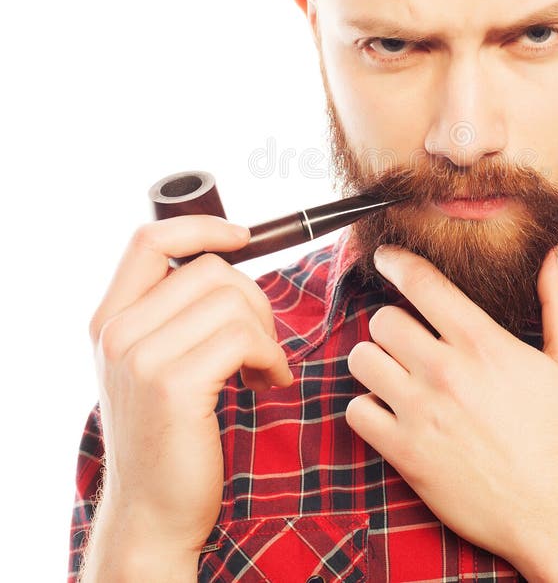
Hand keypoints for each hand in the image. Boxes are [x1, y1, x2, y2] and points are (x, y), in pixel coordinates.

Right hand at [88, 215, 293, 557]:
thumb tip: (232, 256)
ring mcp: (140, 358)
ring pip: (233, 299)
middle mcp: (117, 333)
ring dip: (266, 331)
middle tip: (261, 341)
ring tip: (262, 366)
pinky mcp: (173, 385)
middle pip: (211, 269)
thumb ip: (173, 312)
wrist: (153, 509)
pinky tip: (267, 381)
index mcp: (110, 319)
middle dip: (255, 298)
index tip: (244, 237)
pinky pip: (245, 337)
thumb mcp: (154, 362)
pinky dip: (271, 355)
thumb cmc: (170, 431)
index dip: (203, 226)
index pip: (150, 240)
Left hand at [345, 242, 557, 565]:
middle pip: (382, 319)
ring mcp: (419, 413)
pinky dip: (366, 408)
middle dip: (392, 324)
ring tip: (394, 372)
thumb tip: (557, 253)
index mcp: (482, 343)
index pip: (421, 282)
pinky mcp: (404, 453)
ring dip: (374, 361)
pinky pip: (356, 412)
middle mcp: (444, 371)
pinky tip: (389, 411)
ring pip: (361, 360)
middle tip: (407, 339)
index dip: (396, 261)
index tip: (386, 258)